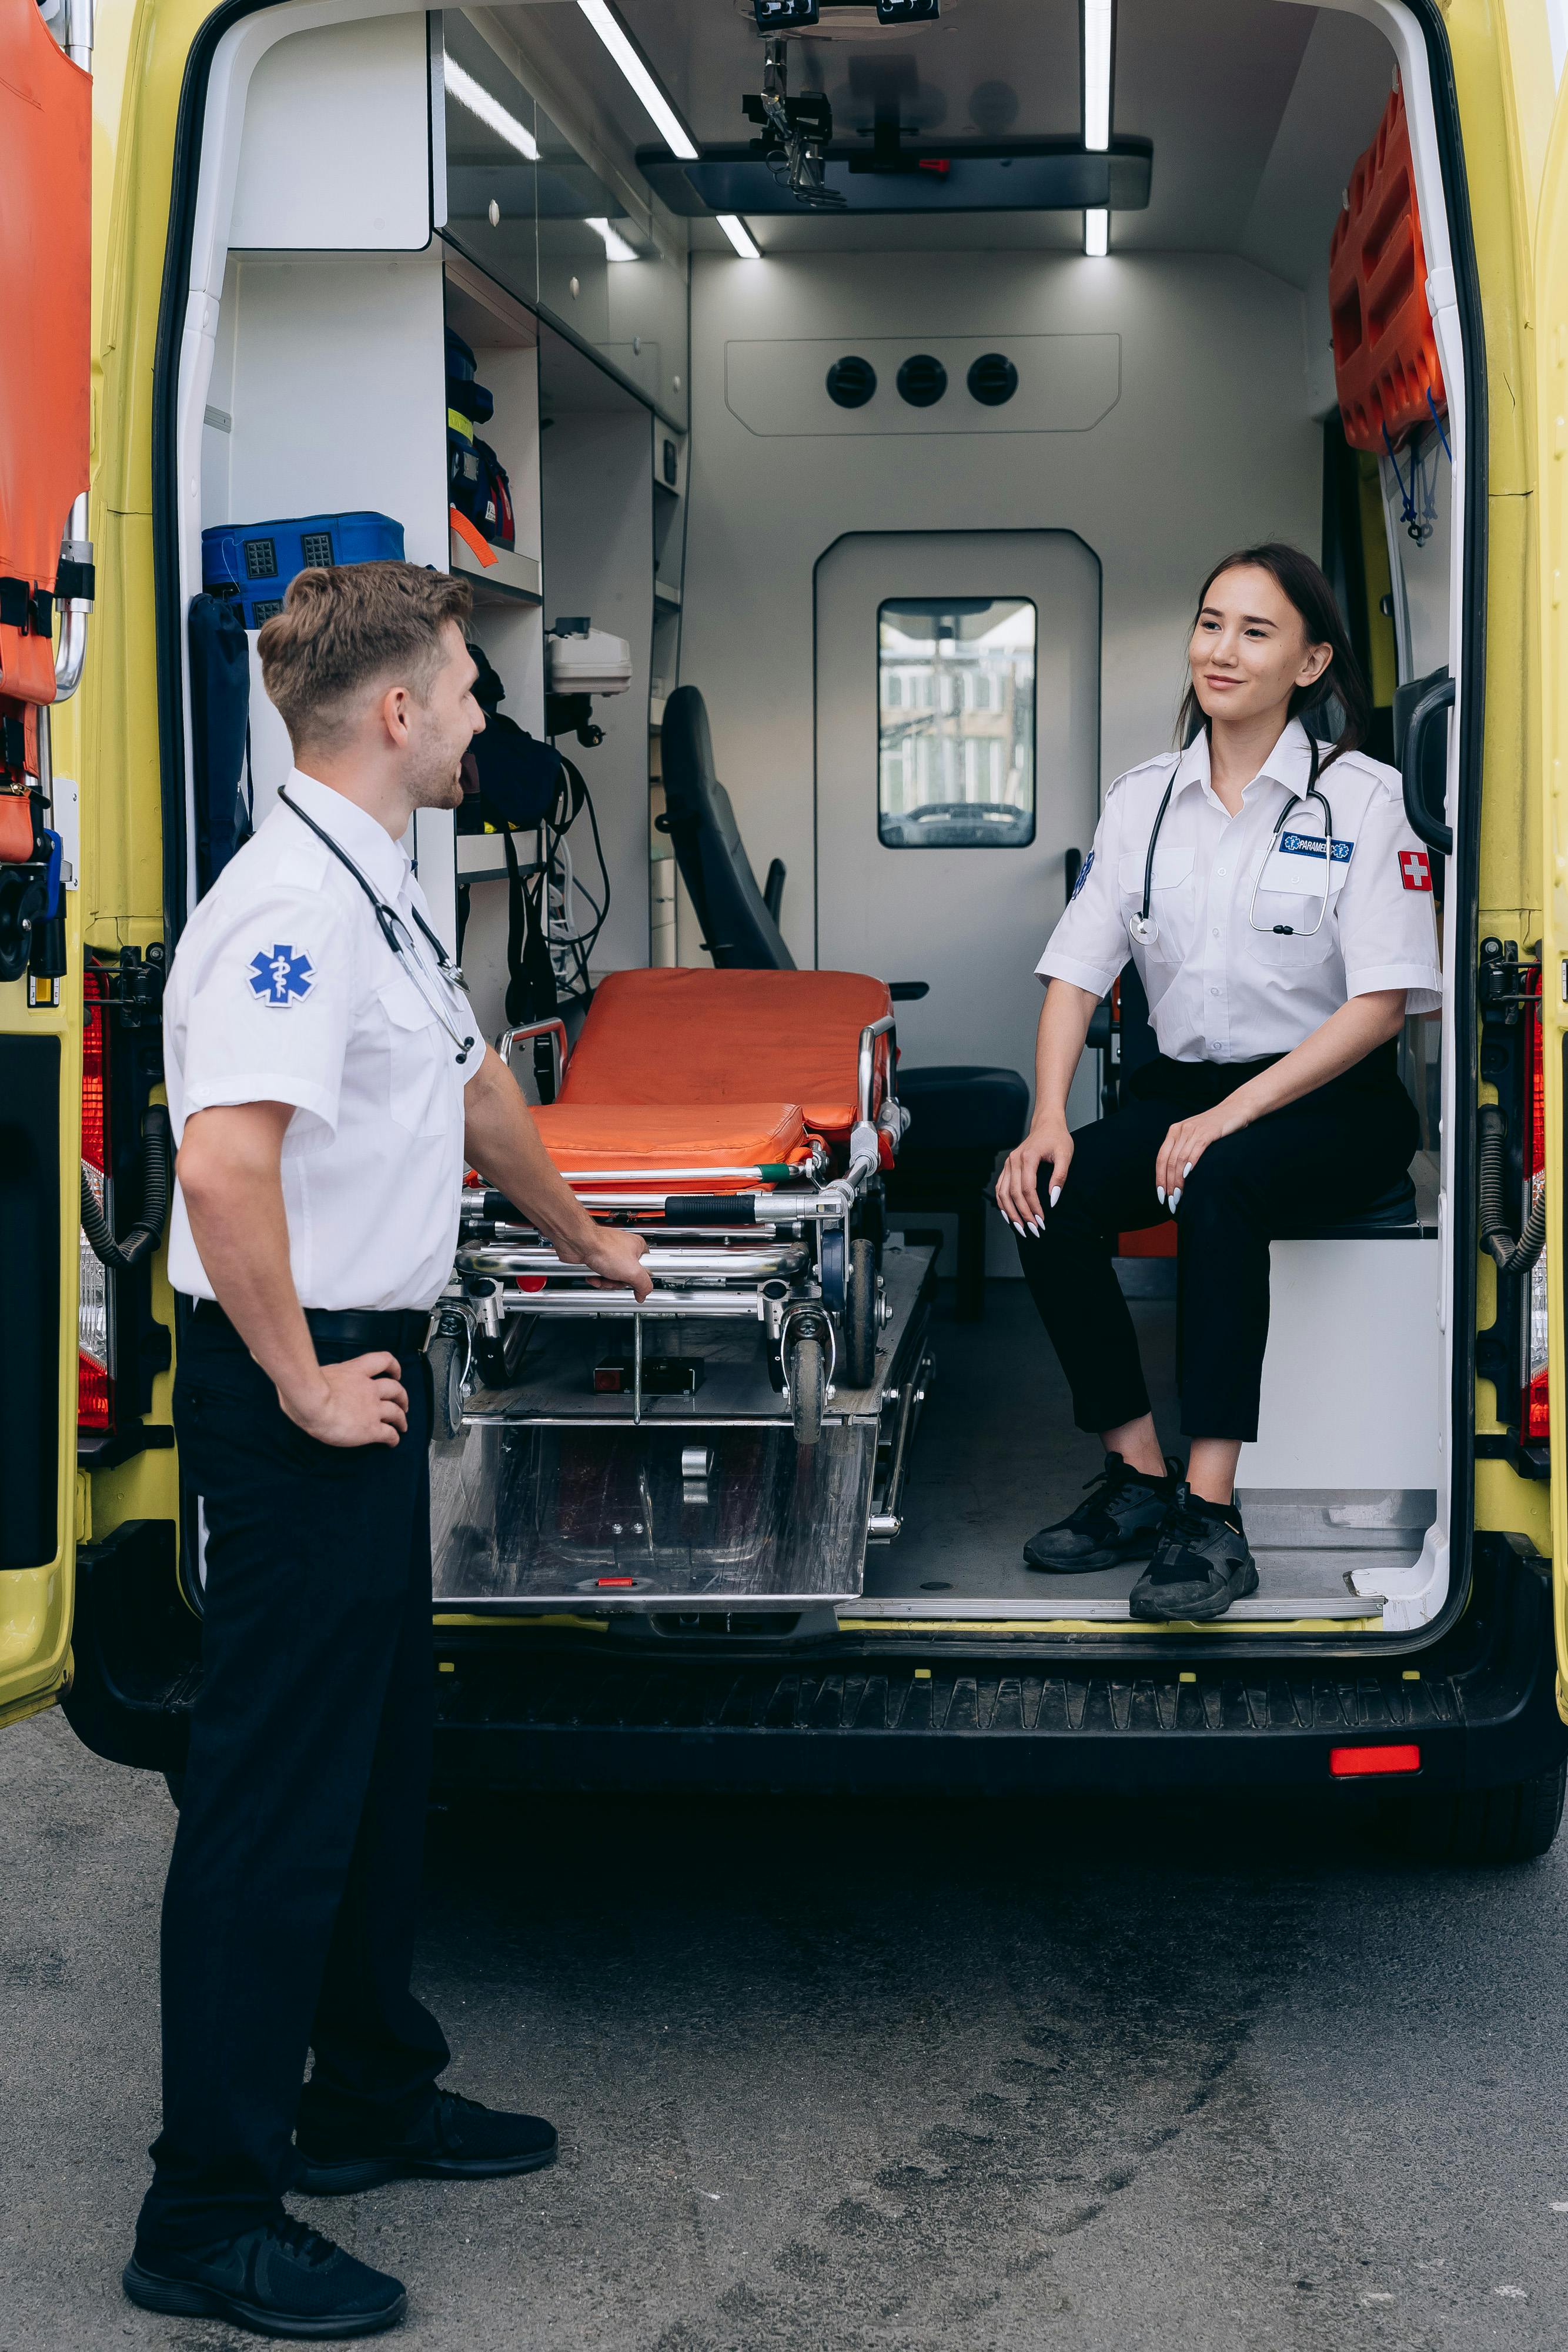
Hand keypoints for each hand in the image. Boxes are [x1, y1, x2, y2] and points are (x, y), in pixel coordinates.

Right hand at [280, 1351, 408, 1448]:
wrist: (311, 1401)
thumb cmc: (304, 1388)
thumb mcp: (314, 1374)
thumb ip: (318, 1377)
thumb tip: (305, 1380)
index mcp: (355, 1371)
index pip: (382, 1361)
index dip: (393, 1367)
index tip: (395, 1374)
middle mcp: (368, 1388)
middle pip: (395, 1389)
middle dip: (402, 1397)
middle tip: (402, 1404)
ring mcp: (372, 1408)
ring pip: (396, 1412)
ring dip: (401, 1419)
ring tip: (402, 1425)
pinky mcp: (371, 1428)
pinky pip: (389, 1433)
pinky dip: (394, 1438)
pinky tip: (393, 1442)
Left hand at [578, 1224, 653, 1299]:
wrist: (579, 1243)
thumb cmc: (603, 1247)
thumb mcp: (632, 1271)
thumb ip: (644, 1285)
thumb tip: (643, 1294)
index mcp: (637, 1247)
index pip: (646, 1269)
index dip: (638, 1278)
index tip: (633, 1281)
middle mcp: (624, 1250)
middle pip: (627, 1276)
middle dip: (618, 1282)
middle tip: (614, 1279)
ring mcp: (610, 1254)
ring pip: (613, 1277)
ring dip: (606, 1282)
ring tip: (602, 1277)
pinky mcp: (597, 1259)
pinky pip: (601, 1275)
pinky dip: (596, 1278)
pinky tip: (593, 1276)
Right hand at [996, 1113, 1073, 1232]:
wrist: (1046, 1124)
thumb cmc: (1057, 1138)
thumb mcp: (1065, 1155)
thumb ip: (1060, 1177)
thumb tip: (1053, 1199)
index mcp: (1027, 1157)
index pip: (1027, 1189)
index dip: (1034, 1207)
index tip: (1042, 1221)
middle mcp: (1014, 1161)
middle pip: (1014, 1194)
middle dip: (1023, 1215)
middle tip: (1033, 1230)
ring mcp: (1008, 1164)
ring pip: (1003, 1193)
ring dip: (1010, 1213)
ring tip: (1020, 1228)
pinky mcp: (1007, 1167)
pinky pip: (1000, 1188)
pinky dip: (1002, 1204)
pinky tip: (1009, 1215)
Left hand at [1156, 1100, 1249, 1207]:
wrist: (1236, 1108)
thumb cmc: (1216, 1127)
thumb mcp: (1195, 1135)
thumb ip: (1184, 1149)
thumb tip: (1176, 1175)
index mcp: (1174, 1132)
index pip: (1161, 1159)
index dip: (1159, 1178)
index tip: (1161, 1195)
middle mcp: (1180, 1130)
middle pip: (1168, 1162)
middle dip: (1168, 1184)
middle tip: (1171, 1201)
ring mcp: (1193, 1130)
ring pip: (1179, 1160)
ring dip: (1177, 1181)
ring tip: (1179, 1196)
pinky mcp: (1207, 1132)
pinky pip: (1194, 1151)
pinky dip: (1189, 1166)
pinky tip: (1187, 1177)